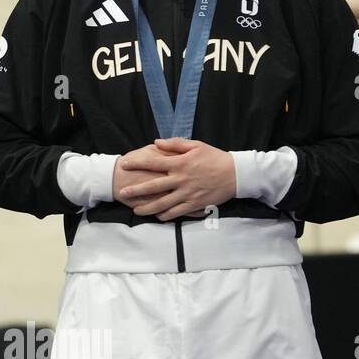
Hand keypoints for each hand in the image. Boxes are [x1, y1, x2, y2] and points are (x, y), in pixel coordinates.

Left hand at [117, 137, 235, 220]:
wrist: (236, 174)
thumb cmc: (214, 157)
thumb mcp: (196, 145)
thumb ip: (174, 144)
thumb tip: (155, 143)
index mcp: (179, 163)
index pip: (153, 163)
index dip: (137, 164)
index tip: (124, 165)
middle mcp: (181, 179)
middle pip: (153, 186)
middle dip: (136, 190)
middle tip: (122, 193)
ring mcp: (187, 193)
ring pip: (163, 203)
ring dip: (147, 208)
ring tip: (136, 210)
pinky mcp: (195, 204)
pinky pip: (177, 212)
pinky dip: (166, 215)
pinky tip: (157, 216)